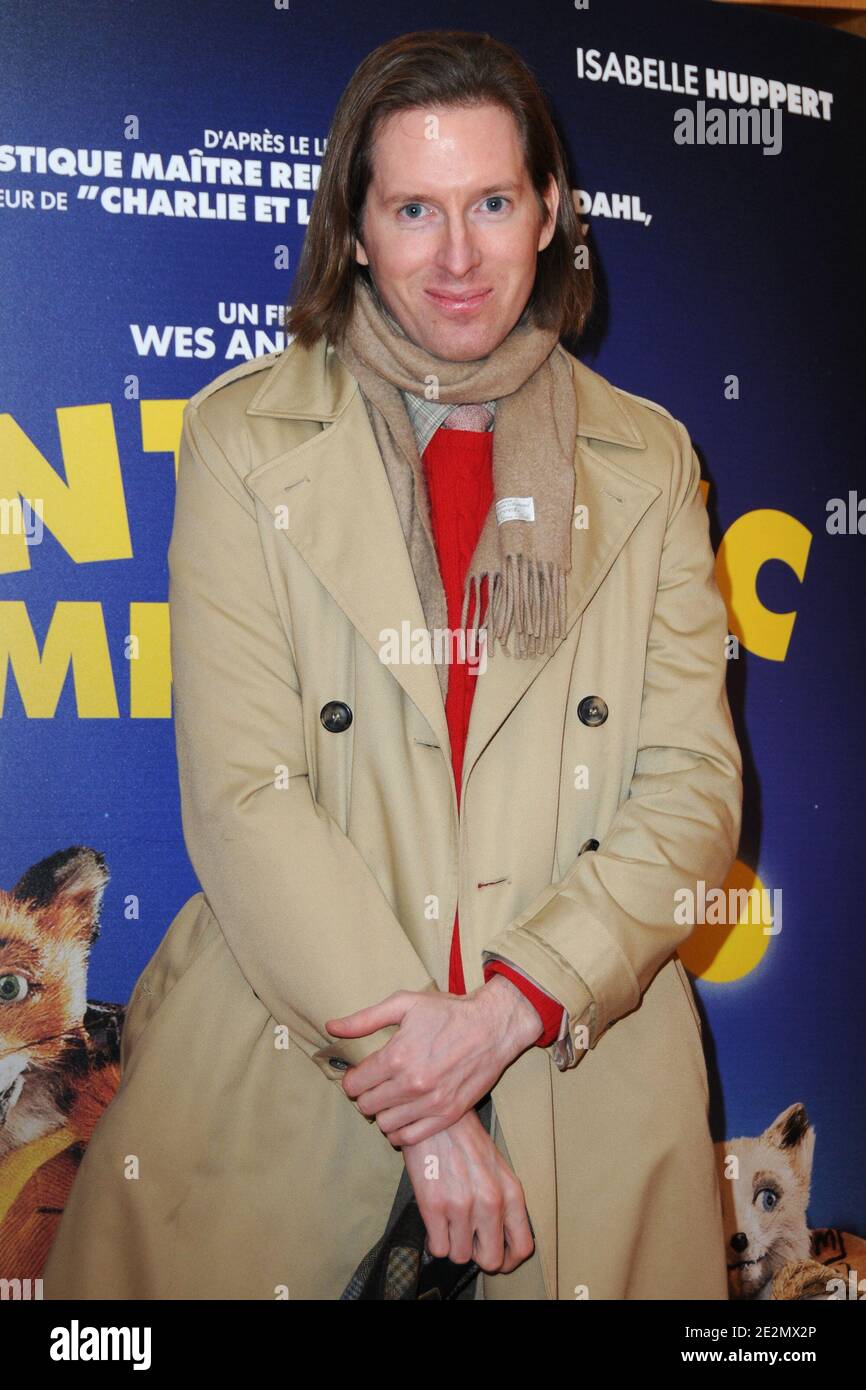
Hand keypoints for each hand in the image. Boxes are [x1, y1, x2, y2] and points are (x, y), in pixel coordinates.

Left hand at [325, 975, 542, 1144]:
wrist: (492, 1027)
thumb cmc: (448, 1012)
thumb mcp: (404, 1004)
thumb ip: (365, 1019)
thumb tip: (331, 1027)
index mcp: (397, 1056)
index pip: (354, 1084)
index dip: (352, 1079)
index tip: (361, 1074)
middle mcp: (411, 1083)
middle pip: (367, 1106)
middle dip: (366, 1095)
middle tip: (376, 1085)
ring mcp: (431, 1103)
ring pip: (385, 1125)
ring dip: (383, 1113)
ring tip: (391, 1099)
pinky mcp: (448, 1115)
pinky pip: (410, 1137)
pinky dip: (401, 1131)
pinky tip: (405, 1115)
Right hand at [401, 1106, 534, 1273]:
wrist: (436, 1117)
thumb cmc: (465, 1140)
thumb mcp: (497, 1168)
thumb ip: (503, 1202)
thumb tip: (498, 1237)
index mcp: (511, 1193)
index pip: (522, 1247)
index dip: (508, 1259)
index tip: (496, 1255)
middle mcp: (491, 1202)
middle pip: (491, 1260)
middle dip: (478, 1253)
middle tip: (468, 1238)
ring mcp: (462, 1206)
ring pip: (461, 1256)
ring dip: (453, 1244)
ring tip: (449, 1222)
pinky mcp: (434, 1206)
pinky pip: (439, 1248)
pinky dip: (436, 1240)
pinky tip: (435, 1221)